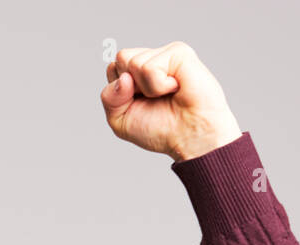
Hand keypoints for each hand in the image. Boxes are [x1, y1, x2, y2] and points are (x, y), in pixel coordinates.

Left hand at [100, 42, 241, 162]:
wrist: (190, 138)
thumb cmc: (162, 129)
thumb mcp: (121, 121)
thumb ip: (109, 98)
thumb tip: (124, 77)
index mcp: (138, 72)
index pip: (113, 68)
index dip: (119, 92)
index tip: (139, 104)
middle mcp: (152, 59)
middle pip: (120, 59)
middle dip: (130, 88)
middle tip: (154, 99)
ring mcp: (166, 54)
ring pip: (133, 63)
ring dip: (147, 89)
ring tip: (168, 94)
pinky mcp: (179, 52)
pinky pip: (150, 68)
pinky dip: (158, 86)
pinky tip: (176, 88)